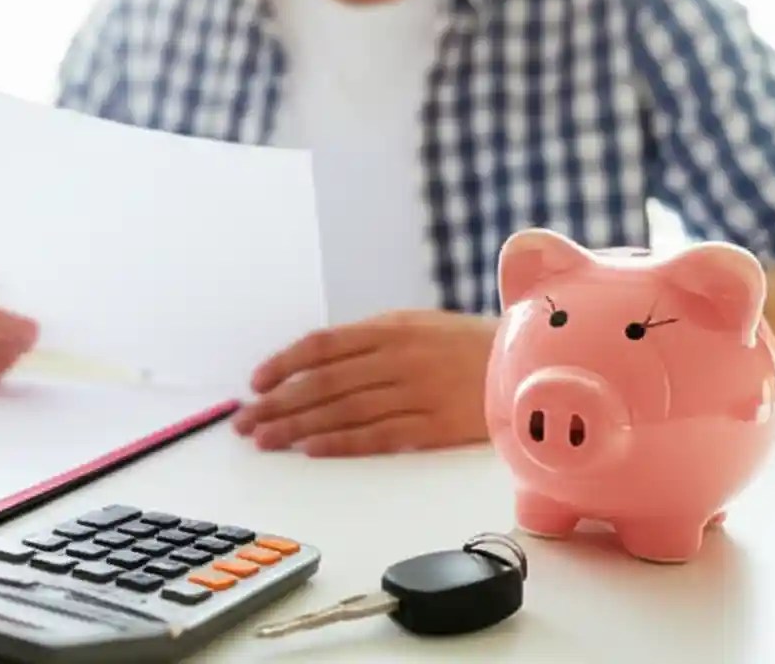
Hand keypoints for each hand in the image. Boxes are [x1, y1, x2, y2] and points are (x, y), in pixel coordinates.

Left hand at [230, 310, 496, 456]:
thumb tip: (313, 361)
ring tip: (265, 441)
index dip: (283, 364)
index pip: (322, 345)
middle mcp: (398, 357)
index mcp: (390, 328)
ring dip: (298, 427)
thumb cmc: (463, 345)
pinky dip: (343, 442)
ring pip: (344, 410)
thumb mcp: (415, 325)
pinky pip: (380, 436)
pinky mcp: (436, 425)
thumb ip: (368, 339)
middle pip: (324, 382)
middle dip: (278, 403)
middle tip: (245, 421)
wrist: (529, 364)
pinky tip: (312, 450)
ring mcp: (417, 392)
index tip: (255, 383)